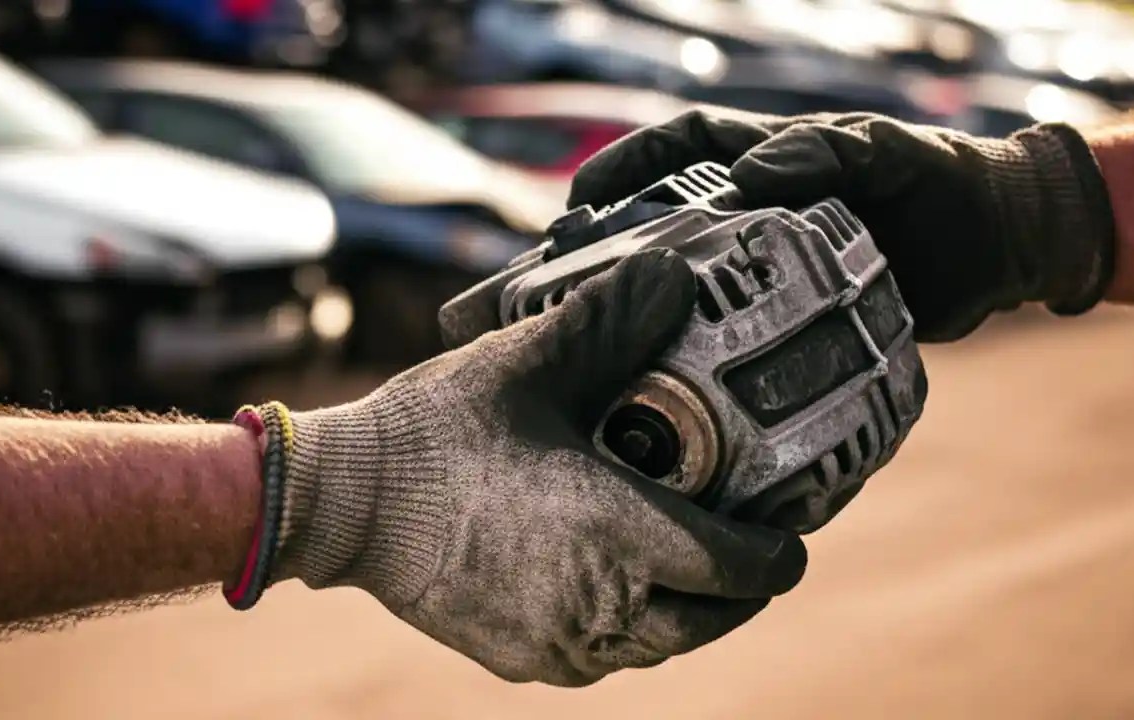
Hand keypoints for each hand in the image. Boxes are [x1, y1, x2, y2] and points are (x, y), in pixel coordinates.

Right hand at [271, 250, 806, 686]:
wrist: (345, 502)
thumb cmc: (436, 433)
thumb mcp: (526, 362)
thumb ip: (608, 319)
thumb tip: (675, 276)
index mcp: (619, 534)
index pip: (743, 569)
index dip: (781, 553)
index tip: (789, 525)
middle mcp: (602, 606)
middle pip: (713, 620)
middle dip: (745, 588)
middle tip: (750, 542)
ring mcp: (560, 643)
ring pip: (659, 646)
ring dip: (688, 610)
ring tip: (689, 562)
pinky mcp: (521, 659)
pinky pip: (602, 656)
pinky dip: (628, 626)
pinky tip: (612, 582)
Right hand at [566, 109, 1115, 341]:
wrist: (1001, 246)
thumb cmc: (943, 180)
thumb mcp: (885, 154)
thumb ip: (820, 154)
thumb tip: (744, 174)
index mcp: (769, 161)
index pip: (678, 149)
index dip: (624, 167)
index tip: (579, 201)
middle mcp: (758, 214)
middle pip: (665, 223)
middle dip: (614, 247)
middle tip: (569, 287)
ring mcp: (772, 269)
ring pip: (692, 283)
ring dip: (649, 307)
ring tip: (606, 343)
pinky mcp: (793, 318)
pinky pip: (738, 333)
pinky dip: (705, 354)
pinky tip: (678, 383)